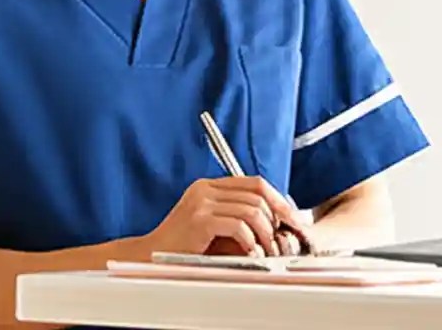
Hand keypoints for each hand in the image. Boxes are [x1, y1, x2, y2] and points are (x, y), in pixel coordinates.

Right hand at [145, 176, 305, 256]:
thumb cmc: (183, 247)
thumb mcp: (216, 227)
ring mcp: (201, 202)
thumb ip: (241, 219)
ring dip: (266, 233)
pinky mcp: (199, 220)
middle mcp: (205, 189)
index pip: (254, 183)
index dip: (278, 199)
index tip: (292, 218)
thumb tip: (278, 224)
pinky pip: (238, 224)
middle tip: (284, 238)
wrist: (149, 258)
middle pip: (257, 193)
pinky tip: (251, 251)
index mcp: (209, 186)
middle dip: (278, 216)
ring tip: (267, 249)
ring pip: (252, 209)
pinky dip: (251, 240)